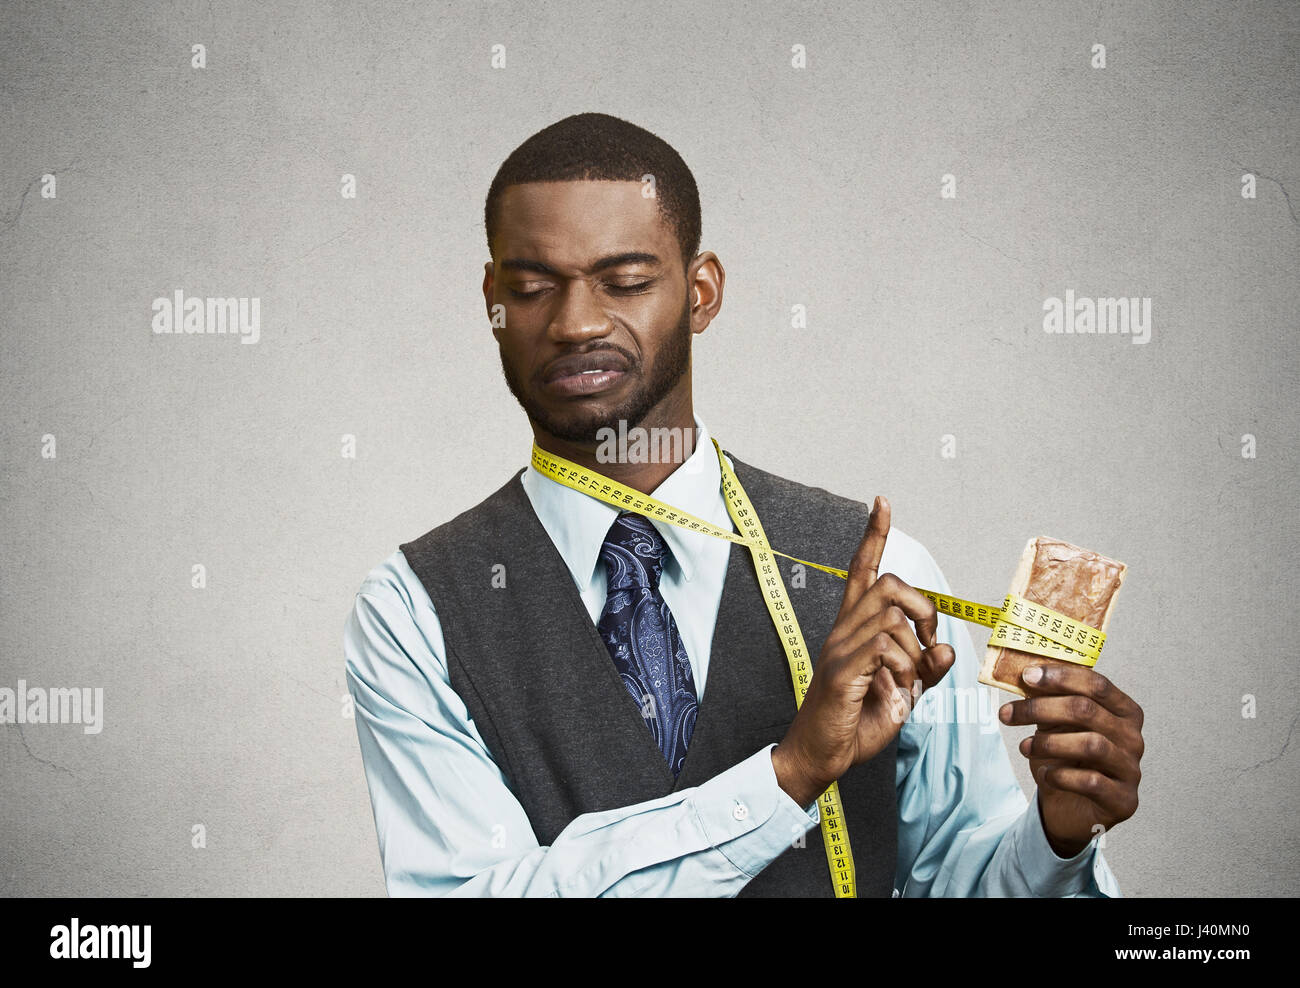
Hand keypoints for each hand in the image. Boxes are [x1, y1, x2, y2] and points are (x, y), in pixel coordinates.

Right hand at [771, 496, 955, 806]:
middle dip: (924, 609)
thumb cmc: (856, 722)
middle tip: (929, 645)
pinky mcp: (842, 671)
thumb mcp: (902, 692)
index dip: (874, 535)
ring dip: (916, 652)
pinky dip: (905, 670)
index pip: (863, 570)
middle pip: (890, 583)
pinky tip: (895, 692)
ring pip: (894, 618)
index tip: (883, 502)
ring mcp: (840, 648)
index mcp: (854, 629)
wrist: (822, 755)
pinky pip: (887, 648)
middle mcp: (843, 630)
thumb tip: (948, 649)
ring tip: (908, 683)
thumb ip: (926, 668)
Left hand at [1000, 663, 1143, 856]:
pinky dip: (1061, 776)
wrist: (1072, 809)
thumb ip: (1048, 701)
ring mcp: (1131, 769)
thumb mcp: (1055, 725)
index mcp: (1123, 711)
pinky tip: (1046, 774)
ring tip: (1024, 747)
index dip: (1061, 677)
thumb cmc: (1067, 760)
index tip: (1027, 676)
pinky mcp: (1124, 800)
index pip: (1096, 684)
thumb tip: (1023, 675)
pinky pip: (1091, 781)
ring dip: (1048, 743)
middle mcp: (1132, 738)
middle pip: (1087, 710)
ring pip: (1091, 744)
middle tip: (1007, 713)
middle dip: (1040, 708)